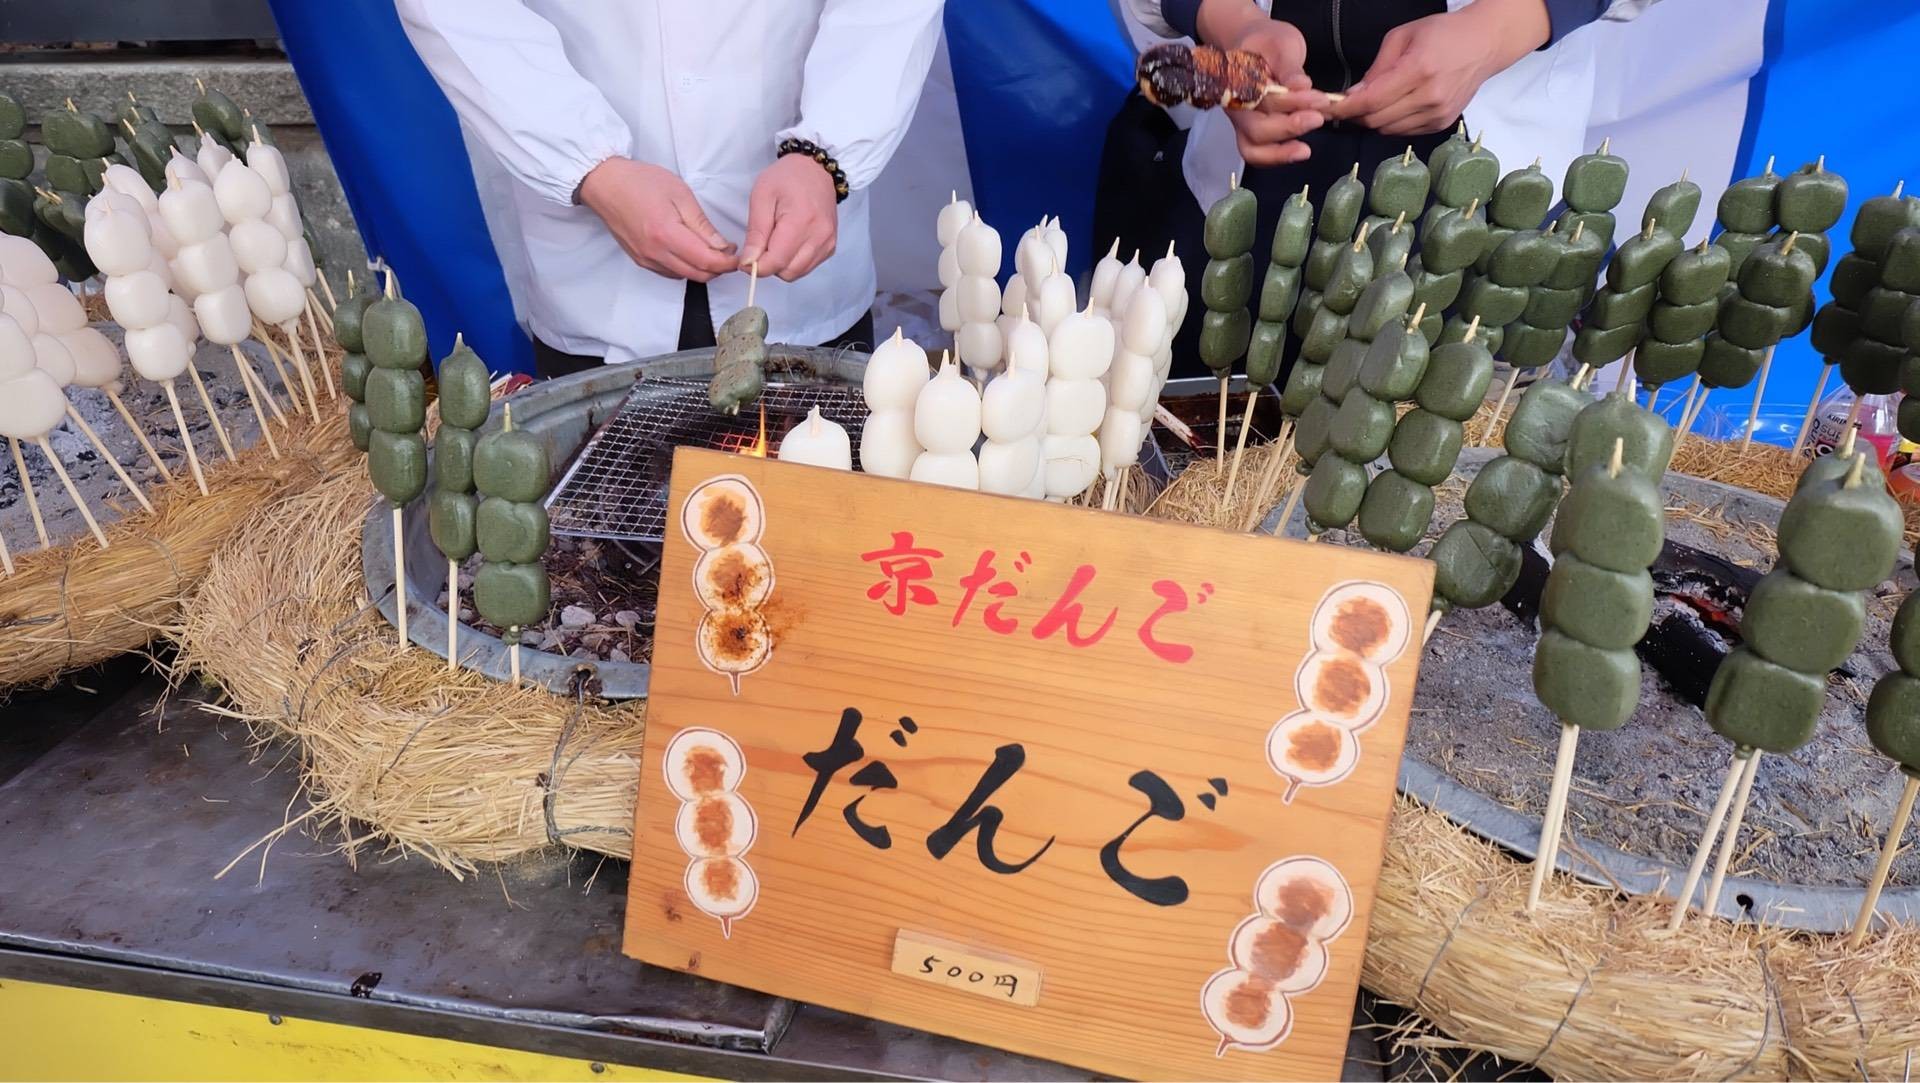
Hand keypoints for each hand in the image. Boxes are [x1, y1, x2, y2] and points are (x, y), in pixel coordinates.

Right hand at [578, 157, 736, 281]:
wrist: (605, 184)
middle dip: (718, 268)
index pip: (706, 261)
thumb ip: (702, 225)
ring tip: (710, 249)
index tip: (736, 254)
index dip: (726, 262)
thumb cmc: (641, 182)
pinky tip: (689, 251)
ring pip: (684, 276)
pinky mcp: (640, 260)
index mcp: (666, 234)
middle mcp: (655, 253)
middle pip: (697, 275)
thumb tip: (722, 247)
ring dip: (702, 269)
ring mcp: (646, 259)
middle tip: (727, 252)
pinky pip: (670, 272)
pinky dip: (685, 267)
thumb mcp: (680, 194)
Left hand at [740, 154, 838, 281]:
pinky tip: (789, 242)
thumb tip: (749, 262)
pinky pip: (807, 267)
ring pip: (797, 273)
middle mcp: (819, 236)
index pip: (776, 262)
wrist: (816, 169)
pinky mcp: (830, 247)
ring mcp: (827, 243)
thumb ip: (756, 232)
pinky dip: (793, 261)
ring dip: (781, 264)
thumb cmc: (787, 177)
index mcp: (801, 221)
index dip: (756, 266)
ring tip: (775, 240)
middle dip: (769, 265)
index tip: (745, 259)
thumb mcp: (762, 196)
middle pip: (787, 272)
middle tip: (761, 244)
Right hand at [1195, 0, 1327, 166]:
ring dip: (1280, 153)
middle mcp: (1236, 106)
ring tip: (1305, 150)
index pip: (1266, 99)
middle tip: (1318, 118)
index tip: (1320, 99)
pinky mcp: (1251, 132)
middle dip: (1289, 127)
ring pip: (1252, 149)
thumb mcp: (1282, 44)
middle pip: (1257, 129)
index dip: (1294, 102)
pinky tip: (1300, 152)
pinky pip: (1257, 153)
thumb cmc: (1269, 42)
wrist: (1255, 44)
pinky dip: (1277, 157)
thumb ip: (1289, 67)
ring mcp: (1242, 122)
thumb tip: (1300, 85)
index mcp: (1239, 81)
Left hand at [1327, 0, 1548, 135]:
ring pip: (1388, 130)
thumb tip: (1354, 94)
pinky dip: (1392, 123)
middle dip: (1356, 115)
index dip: (1345, 108)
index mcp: (1418, 70)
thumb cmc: (1442, 33)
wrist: (1484, 43)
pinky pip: (1404, 132)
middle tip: (1347, 104)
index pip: (1371, 101)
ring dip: (1373, 121)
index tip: (1329, 107)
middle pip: (1376, 120)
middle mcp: (1429, 96)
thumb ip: (1377, 68)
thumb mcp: (1402, 37)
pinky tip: (1393, 107)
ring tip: (1371, 104)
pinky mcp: (1442, 123)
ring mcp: (1438, 113)